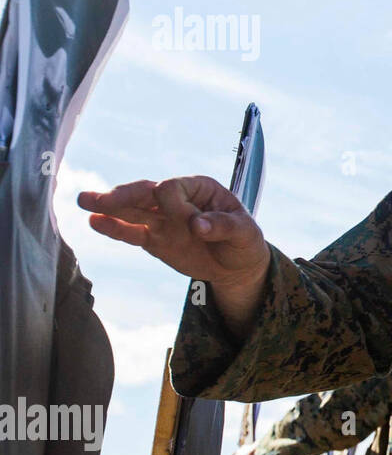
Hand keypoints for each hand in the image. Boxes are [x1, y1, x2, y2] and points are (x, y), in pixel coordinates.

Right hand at [77, 176, 268, 289]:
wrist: (238, 265)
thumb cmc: (244, 240)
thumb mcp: (244, 232)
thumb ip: (222, 226)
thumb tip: (197, 225)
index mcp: (200, 189)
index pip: (174, 188)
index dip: (175, 203)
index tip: (191, 223)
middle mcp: (177, 200)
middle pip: (146, 193)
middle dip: (125, 196)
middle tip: (102, 199)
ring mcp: (163, 220)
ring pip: (133, 210)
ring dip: (110, 206)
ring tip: (84, 201)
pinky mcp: (155, 239)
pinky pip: (133, 233)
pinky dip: (115, 229)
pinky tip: (95, 222)